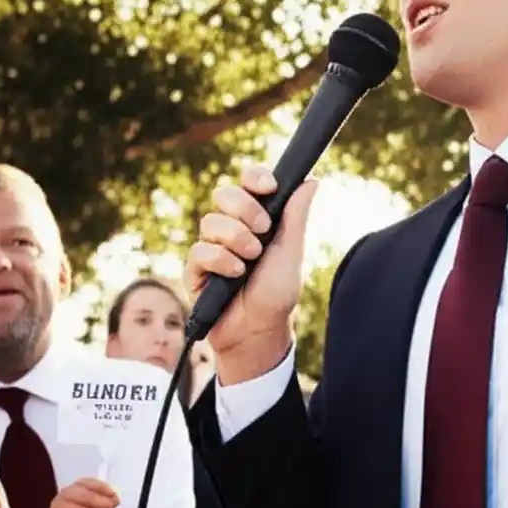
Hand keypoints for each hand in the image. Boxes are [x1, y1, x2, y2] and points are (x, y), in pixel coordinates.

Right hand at [185, 164, 318, 383]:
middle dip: (246, 209)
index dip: (255, 178)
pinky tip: (235, 275)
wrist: (260, 329)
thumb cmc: (277, 292)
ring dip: (237, 239)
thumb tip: (312, 181)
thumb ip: (295, 216)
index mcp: (256, 218)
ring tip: (251, 261)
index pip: (247, 182)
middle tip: (263, 231)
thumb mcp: (291, 251)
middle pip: (225, 193)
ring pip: (211, 221)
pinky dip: (222, 261)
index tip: (269, 187)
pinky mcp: (196, 268)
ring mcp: (211, 246)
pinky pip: (201, 250)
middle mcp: (231, 227)